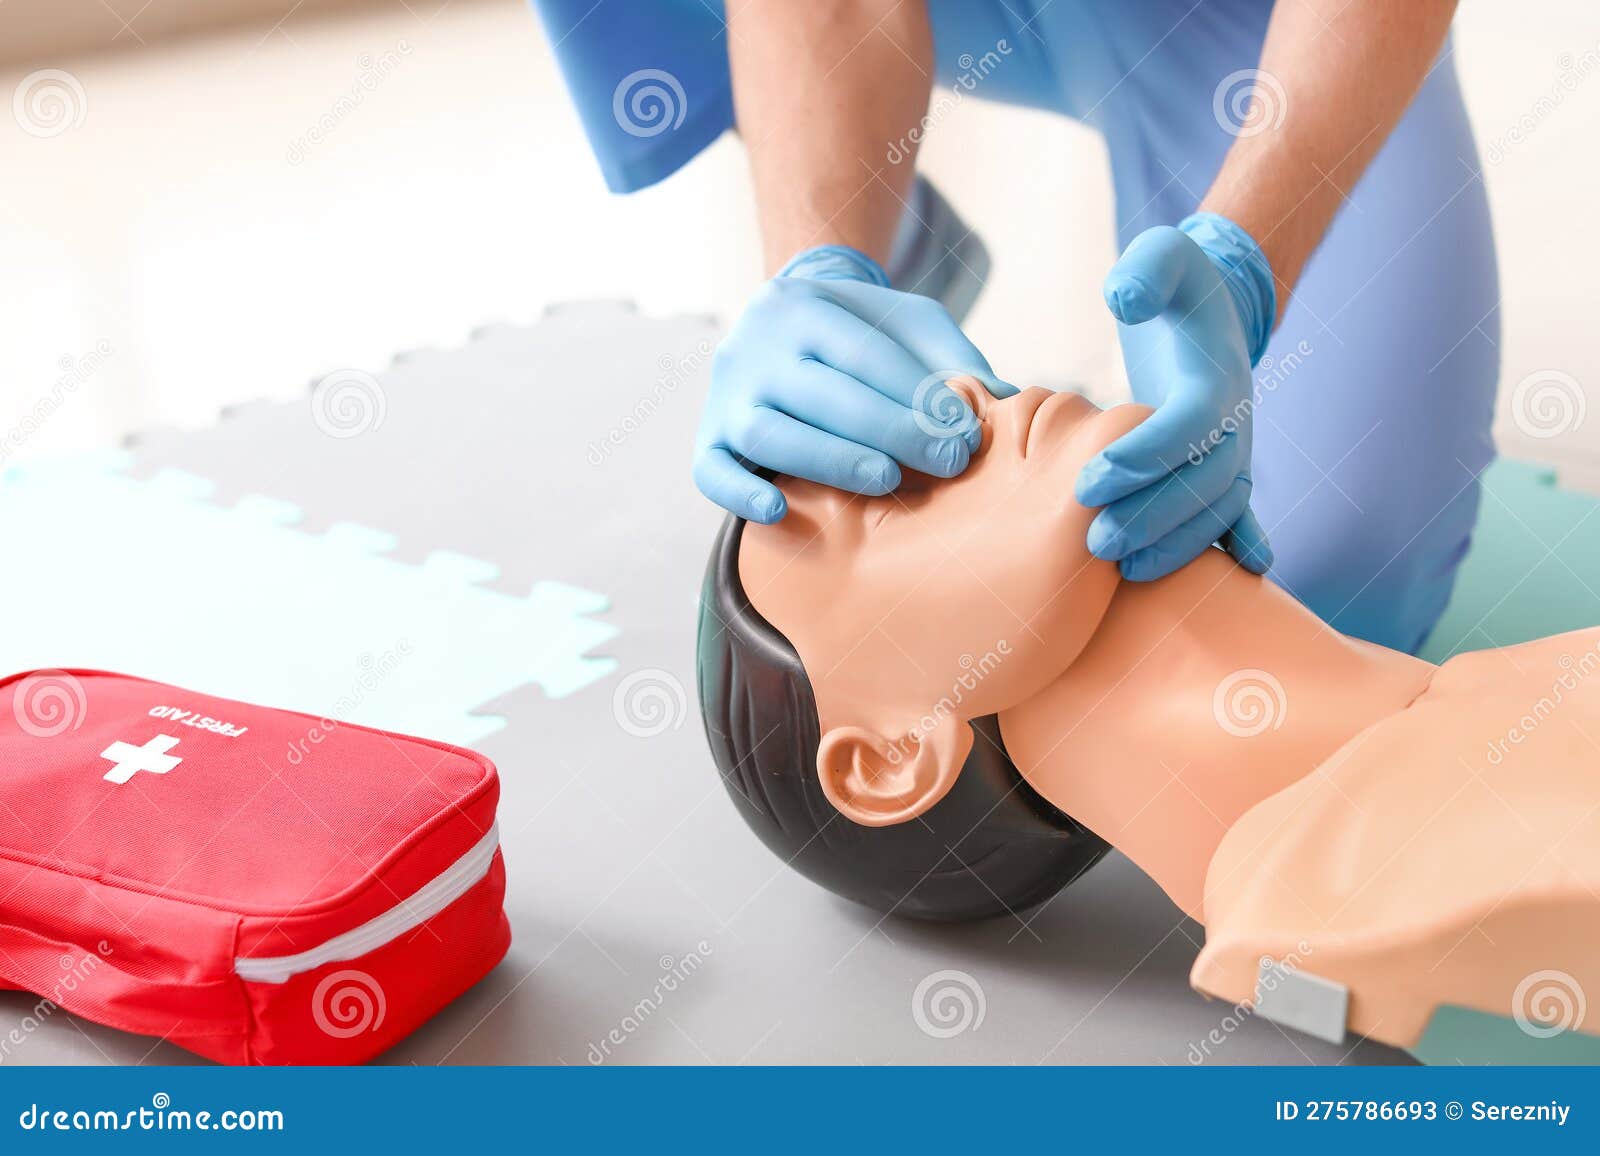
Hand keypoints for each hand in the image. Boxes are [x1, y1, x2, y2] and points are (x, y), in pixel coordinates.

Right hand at [694, 244, 1013, 522]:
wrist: (777, 328)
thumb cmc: (856, 336)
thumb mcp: (906, 321)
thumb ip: (952, 355)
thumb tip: (1005, 399)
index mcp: (805, 305)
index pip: (863, 352)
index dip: (917, 394)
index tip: (965, 433)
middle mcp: (755, 346)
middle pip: (821, 392)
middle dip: (890, 430)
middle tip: (946, 462)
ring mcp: (726, 395)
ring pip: (770, 433)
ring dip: (830, 460)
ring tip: (886, 481)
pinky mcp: (708, 439)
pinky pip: (711, 471)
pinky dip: (740, 495)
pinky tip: (778, 511)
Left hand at [1075, 213, 1276, 580]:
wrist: (1218, 306)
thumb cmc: (1177, 283)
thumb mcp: (1162, 257)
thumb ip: (1145, 269)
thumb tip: (1123, 298)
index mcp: (1217, 375)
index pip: (1191, 426)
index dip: (1146, 457)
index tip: (1089, 481)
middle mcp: (1236, 419)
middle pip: (1205, 481)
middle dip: (1151, 516)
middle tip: (1093, 541)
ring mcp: (1236, 448)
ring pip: (1218, 509)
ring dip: (1175, 543)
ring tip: (1120, 568)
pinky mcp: (1225, 467)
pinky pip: (1236, 515)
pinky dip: (1231, 544)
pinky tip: (1237, 573)